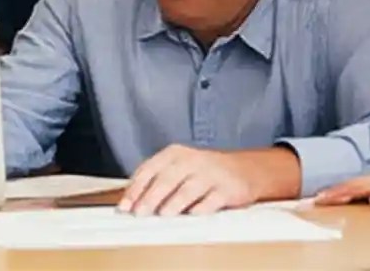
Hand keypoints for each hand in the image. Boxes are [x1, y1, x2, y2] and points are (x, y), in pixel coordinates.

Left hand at [119, 145, 295, 215]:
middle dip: (150, 197)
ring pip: (188, 189)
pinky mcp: (227, 188)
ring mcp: (210, 174)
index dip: (135, 189)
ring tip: (162, 214)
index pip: (149, 169)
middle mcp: (191, 160)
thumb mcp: (178, 167)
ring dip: (174, 203)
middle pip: (166, 179)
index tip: (125, 205)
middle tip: (139, 213)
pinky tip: (192, 215)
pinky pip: (212, 199)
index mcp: (174, 154)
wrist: (244, 169)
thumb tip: (131, 201)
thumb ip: (156, 180)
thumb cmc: (202, 171)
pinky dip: (201, 208)